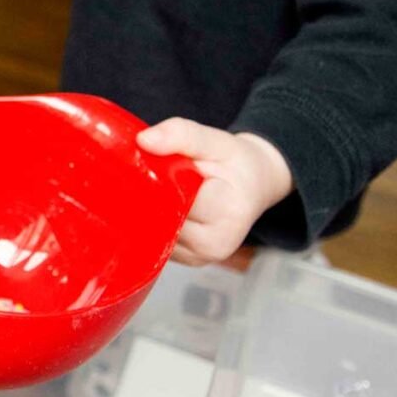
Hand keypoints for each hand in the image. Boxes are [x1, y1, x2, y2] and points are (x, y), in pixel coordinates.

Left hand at [137, 119, 293, 265]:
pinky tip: (161, 207)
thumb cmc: (236, 164)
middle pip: (162, 221)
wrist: (253, 185)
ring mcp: (201, 257)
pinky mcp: (190, 261)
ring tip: (158, 191)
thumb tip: (143, 140)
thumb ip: (181, 135)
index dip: (155, 184)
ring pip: (155, 234)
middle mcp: (216, 244)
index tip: (144, 168)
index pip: (174, 201)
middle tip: (144, 176)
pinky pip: (159, 243)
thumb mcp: (215, 140)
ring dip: (148, 213)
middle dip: (147, 199)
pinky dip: (155, 223)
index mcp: (226, 212)